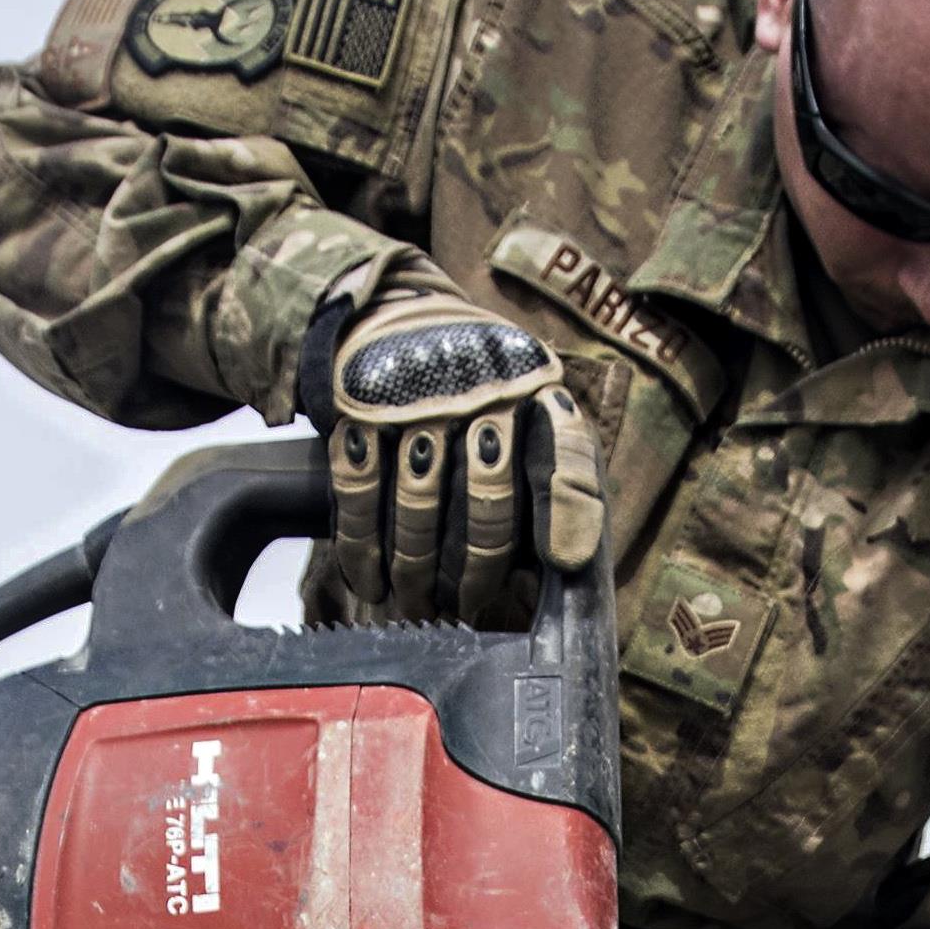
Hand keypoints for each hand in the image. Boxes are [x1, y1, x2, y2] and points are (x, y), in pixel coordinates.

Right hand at [300, 264, 598, 630]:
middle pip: (486, 497)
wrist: (402, 320)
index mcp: (535, 392)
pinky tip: (370, 583)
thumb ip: (561, 481)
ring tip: (418, 606)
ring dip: (416, 569)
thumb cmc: (482, 396)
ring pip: (420, 503)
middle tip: (463, 608)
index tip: (560, 565)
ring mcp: (416, 398)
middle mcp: (480, 389)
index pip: (564, 451)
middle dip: (473, 568)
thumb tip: (570, 564)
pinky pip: (359, 490)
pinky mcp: (359, 409)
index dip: (565, 511)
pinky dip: (362, 546)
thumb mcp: (533, 421)